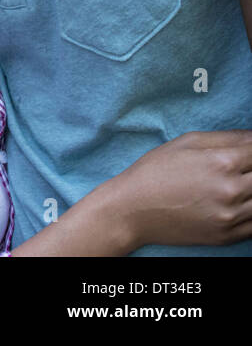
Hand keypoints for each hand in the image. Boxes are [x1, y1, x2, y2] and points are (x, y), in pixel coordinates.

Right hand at [104, 130, 251, 248]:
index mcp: (222, 162)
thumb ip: (227, 137)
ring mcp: (231, 216)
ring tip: (238, 186)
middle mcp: (231, 190)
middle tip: (241, 169)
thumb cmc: (155, 171)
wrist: (132, 210)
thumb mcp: (185, 142)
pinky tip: (239, 204)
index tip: (247, 154)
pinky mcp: (228, 236)